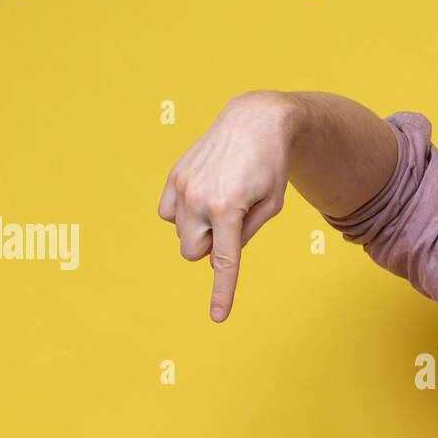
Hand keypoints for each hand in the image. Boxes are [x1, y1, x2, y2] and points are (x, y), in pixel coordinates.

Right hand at [157, 91, 295, 321]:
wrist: (255, 120)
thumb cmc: (270, 167)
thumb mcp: (271, 206)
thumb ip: (244, 237)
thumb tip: (215, 261)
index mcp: (229, 209)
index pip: (224, 262)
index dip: (222, 292)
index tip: (218, 317)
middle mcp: (200, 198)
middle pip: (193, 252)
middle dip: (209, 248)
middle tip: (230, 224)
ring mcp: (183, 186)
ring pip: (180, 233)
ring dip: (198, 230)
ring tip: (221, 201)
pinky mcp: (174, 175)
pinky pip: (166, 214)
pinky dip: (182, 214)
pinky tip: (201, 197)